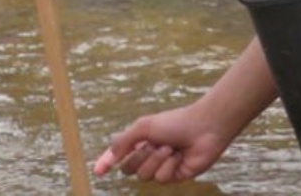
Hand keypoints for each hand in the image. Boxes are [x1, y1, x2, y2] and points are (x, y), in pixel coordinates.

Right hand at [93, 101, 229, 183]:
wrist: (202, 130)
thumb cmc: (174, 122)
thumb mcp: (144, 127)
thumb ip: (124, 141)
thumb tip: (109, 157)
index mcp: (140, 139)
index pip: (118, 153)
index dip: (107, 162)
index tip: (98, 172)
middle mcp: (148, 154)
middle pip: (129, 168)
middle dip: (139, 157)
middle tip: (153, 145)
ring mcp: (160, 167)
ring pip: (144, 175)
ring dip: (156, 160)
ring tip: (170, 148)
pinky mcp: (173, 177)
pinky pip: (161, 179)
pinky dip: (168, 166)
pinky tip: (179, 157)